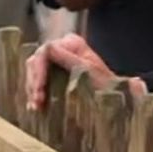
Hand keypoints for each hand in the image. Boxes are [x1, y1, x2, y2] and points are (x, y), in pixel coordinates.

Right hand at [25, 33, 145, 110]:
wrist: (120, 101)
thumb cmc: (109, 86)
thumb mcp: (91, 72)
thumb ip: (70, 59)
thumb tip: (49, 47)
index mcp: (71, 44)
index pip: (45, 51)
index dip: (38, 69)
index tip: (39, 89)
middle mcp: (61, 49)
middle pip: (35, 62)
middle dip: (34, 82)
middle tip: (37, 101)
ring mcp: (55, 62)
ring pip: (32, 73)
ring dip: (32, 90)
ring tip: (37, 106)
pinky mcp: (52, 76)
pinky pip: (36, 82)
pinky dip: (33, 94)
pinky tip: (35, 107)